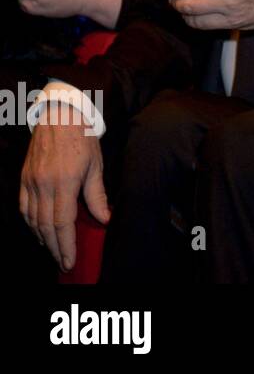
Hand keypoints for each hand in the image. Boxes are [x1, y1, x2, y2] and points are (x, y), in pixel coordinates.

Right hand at [19, 104, 110, 270]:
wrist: (59, 115)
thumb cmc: (82, 138)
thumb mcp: (96, 165)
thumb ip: (97, 194)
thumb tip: (104, 218)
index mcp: (64, 182)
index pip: (62, 222)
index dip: (65, 245)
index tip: (69, 261)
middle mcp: (44, 185)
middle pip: (45, 226)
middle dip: (54, 248)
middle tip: (62, 263)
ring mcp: (31, 182)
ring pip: (32, 219)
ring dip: (41, 238)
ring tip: (53, 250)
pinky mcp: (24, 178)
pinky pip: (23, 207)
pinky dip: (30, 223)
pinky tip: (38, 230)